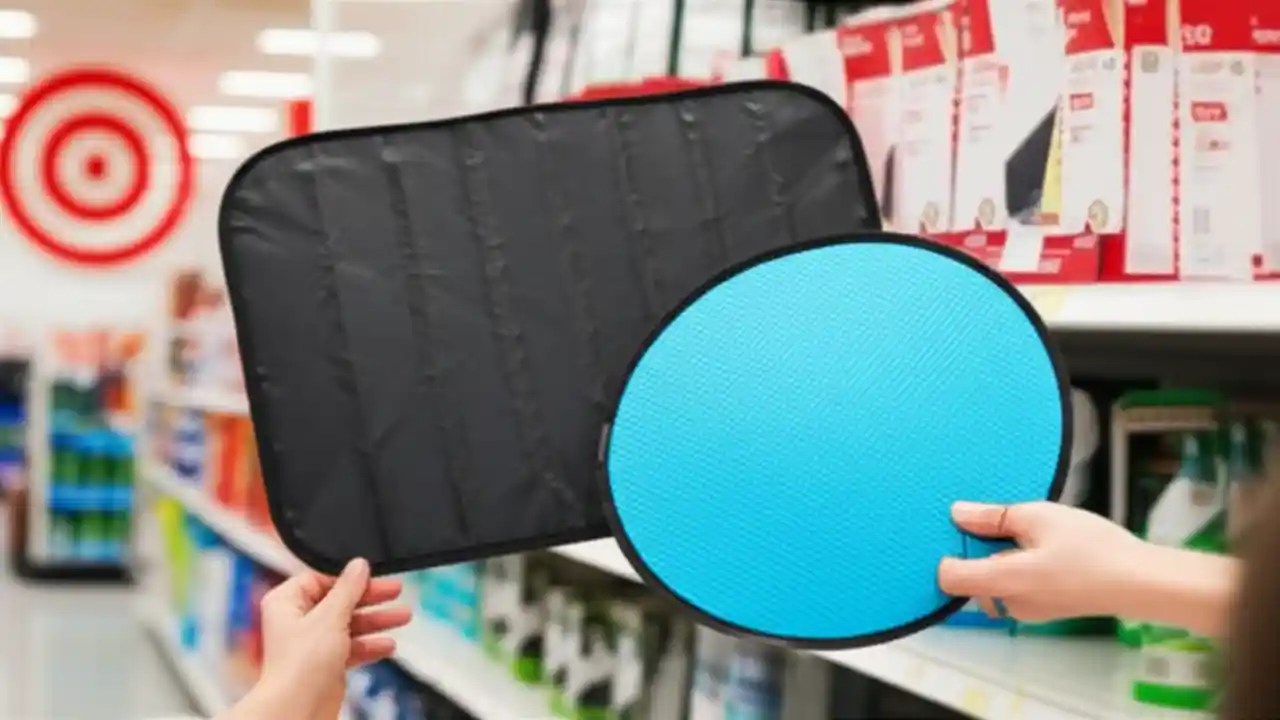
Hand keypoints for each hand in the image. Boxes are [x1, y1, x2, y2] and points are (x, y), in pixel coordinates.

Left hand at [227, 558, 411, 719]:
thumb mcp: (330, 616)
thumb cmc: (301, 665)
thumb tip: (358, 565)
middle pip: (339, 601)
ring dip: (376, 621)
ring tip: (403, 616)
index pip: (321, 579)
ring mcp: (311, 644)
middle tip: (395, 590)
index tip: (372, 575)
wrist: (298, 709)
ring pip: (349, 624)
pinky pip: (351, 648)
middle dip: (370, 599)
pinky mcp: (324, 665)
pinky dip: (369, 645)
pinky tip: (388, 644)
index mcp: (286, 602)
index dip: (348, 578)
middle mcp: (296, 621)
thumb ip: (348, 588)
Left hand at [937, 501, 1144, 621]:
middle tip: (1009, 524)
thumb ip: (994, 517)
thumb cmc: (1091, 547)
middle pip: (973, 577)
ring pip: (996, 580)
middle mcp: (1010, 603)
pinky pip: (1017, 586)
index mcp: (1003, 581)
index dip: (946, 554)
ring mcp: (1028, 611)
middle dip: (981, 550)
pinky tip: (1048, 549)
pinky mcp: (1045, 610)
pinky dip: (1022, 567)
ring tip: (1034, 533)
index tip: (961, 532)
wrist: (1141, 582)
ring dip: (1004, 557)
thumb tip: (956, 514)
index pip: (948, 579)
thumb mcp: (1040, 517)